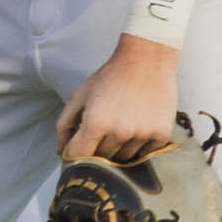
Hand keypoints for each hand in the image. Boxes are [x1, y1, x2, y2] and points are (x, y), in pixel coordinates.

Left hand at [56, 35, 180, 161]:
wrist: (147, 60)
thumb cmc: (111, 77)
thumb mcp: (80, 95)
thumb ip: (64, 125)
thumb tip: (61, 152)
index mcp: (96, 123)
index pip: (78, 157)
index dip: (73, 156)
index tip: (75, 150)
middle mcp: (120, 133)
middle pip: (101, 161)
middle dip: (95, 151)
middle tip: (100, 134)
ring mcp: (142, 135)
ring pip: (123, 161)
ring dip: (117, 151)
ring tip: (119, 129)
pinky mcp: (160, 135)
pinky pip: (145, 156)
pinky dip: (138, 149)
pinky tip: (135, 130)